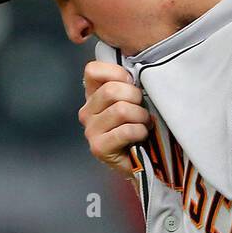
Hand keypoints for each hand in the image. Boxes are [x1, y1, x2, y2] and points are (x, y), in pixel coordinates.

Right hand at [78, 60, 151, 179]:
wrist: (141, 162)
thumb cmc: (138, 127)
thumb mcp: (133, 100)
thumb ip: (127, 84)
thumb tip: (134, 72)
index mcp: (92, 96)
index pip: (92, 70)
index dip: (116, 73)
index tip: (131, 83)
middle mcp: (87, 112)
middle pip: (111, 90)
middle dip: (135, 97)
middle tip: (143, 108)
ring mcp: (90, 130)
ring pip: (121, 110)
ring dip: (141, 117)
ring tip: (144, 124)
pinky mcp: (98, 147)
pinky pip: (126, 130)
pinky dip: (140, 132)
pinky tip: (142, 136)